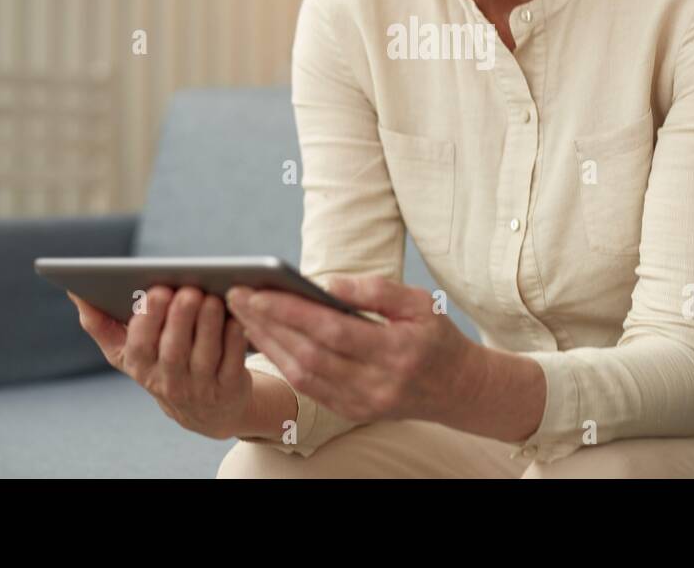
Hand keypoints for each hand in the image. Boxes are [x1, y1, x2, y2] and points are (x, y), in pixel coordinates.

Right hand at [68, 286, 252, 439]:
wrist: (206, 410)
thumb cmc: (162, 366)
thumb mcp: (128, 353)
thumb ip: (101, 325)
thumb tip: (75, 293)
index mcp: (140, 367)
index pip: (140, 346)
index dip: (148, 320)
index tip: (156, 291)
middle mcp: (169, 382)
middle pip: (174, 350)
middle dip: (180, 318)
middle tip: (188, 289)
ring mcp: (201, 388)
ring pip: (205, 355)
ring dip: (209, 325)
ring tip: (212, 297)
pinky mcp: (230, 388)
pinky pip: (233, 362)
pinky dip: (235, 340)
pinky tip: (236, 318)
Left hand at [225, 274, 478, 424]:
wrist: (456, 389)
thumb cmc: (436, 337)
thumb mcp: (420, 302)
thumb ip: (375, 290)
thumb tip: (325, 282)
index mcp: (396, 352)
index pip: (332, 331)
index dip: (291, 312)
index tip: (258, 291)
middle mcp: (376, 384)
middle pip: (309, 354)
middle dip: (268, 324)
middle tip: (237, 296)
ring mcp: (361, 404)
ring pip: (302, 375)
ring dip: (268, 344)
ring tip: (243, 314)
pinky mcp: (351, 412)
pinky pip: (308, 388)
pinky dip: (282, 362)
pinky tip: (264, 339)